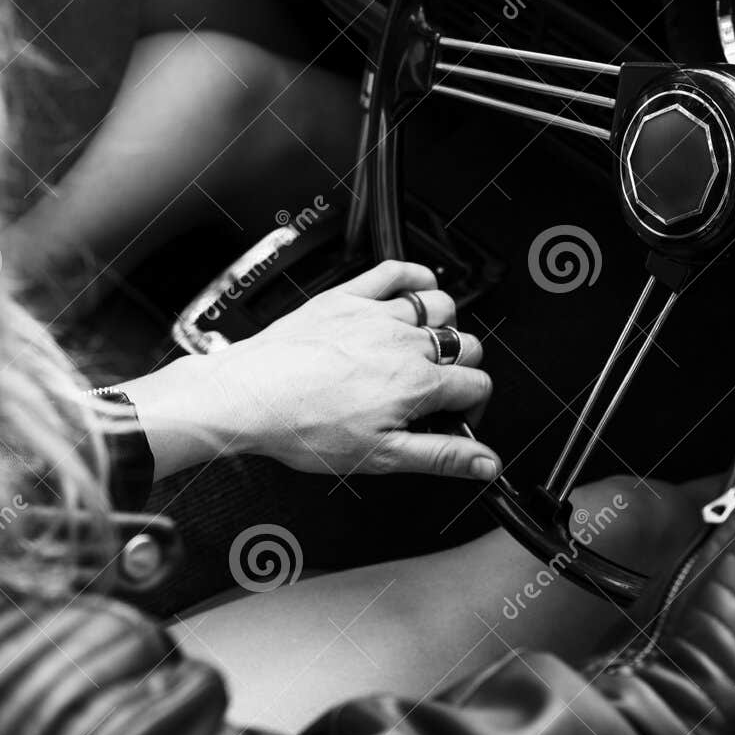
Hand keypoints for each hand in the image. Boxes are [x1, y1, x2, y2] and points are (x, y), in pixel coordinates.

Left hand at [125, 261, 501, 480]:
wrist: (249, 396)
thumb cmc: (303, 428)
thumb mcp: (380, 457)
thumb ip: (441, 456)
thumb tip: (486, 463)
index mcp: (416, 384)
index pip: (477, 384)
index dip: (475, 407)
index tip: (458, 419)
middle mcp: (403, 343)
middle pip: (465, 344)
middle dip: (463, 369)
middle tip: (440, 392)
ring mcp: (376, 315)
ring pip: (439, 306)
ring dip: (446, 325)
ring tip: (429, 348)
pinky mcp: (346, 297)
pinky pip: (395, 272)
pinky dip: (416, 277)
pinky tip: (418, 290)